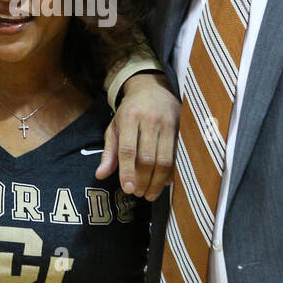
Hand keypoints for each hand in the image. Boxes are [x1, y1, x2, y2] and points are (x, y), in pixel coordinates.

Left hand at [97, 72, 178, 199]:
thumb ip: (109, 152)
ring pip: (165, 159)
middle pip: (148, 158)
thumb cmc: (130, 111)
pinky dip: (171, 172)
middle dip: (143, 180)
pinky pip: (177, 155)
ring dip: (157, 181)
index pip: (128, 150)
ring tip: (150, 194)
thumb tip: (100, 175)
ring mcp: (168, 123)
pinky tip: (164, 183)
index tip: (127, 190)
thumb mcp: (114, 127)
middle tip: (139, 194)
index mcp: (129, 117)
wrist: (152, 87)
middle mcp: (150, 119)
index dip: (127, 172)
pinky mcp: (182, 127)